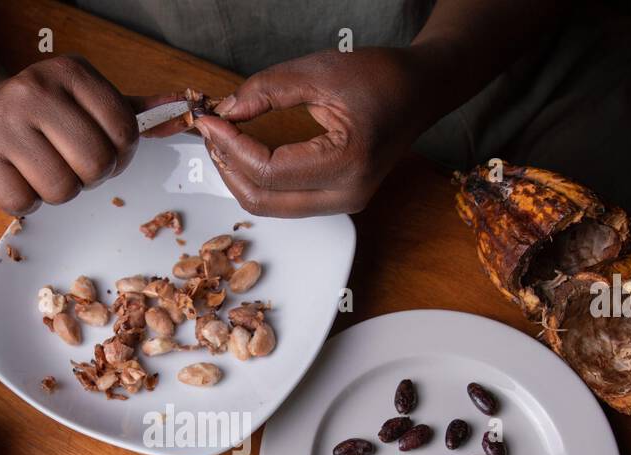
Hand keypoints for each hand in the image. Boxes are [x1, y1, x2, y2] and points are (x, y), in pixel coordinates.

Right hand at [0, 55, 141, 215]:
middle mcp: (34, 91)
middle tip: (69, 164)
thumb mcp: (83, 99)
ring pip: (62, 189)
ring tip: (40, 168)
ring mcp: (2, 124)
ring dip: (57, 190)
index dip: (120, 155)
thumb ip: (130, 109)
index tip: (103, 152)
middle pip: (95, 164)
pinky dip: (26, 202)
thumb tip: (182, 109)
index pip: (124, 131)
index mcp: (69, 72)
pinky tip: (15, 176)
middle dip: (89, 175)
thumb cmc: (40, 114)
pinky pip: (26, 204)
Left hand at [194, 49, 436, 216]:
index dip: (231, 146)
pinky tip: (245, 154)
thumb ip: (267, 90)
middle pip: (264, 201)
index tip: (211, 120)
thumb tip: (225, 112)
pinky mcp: (338, 200)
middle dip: (228, 167)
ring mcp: (343, 203)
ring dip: (240, 177)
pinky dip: (258, 180)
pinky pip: (285, 201)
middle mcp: (347, 194)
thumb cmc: (382, 77)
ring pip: (271, 207)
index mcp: (347, 162)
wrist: (420, 92)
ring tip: (224, 141)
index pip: (269, 171)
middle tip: (211, 133)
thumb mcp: (319, 71)